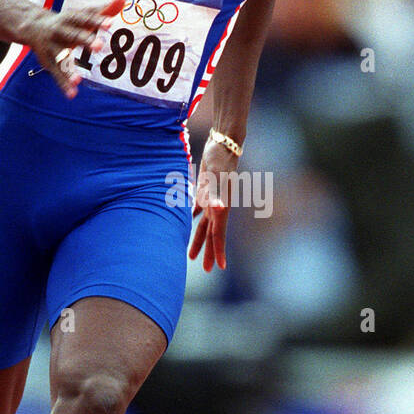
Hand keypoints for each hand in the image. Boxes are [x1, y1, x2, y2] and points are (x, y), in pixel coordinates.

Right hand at [25, 0, 126, 97]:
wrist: (33, 26)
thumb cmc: (68, 21)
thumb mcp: (83, 14)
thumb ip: (104, 10)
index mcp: (71, 18)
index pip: (85, 18)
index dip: (97, 20)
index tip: (111, 22)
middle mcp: (59, 30)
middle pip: (73, 34)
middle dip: (85, 39)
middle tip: (100, 46)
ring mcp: (51, 46)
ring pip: (60, 57)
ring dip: (68, 69)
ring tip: (78, 80)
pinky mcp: (47, 60)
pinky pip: (56, 73)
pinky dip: (63, 83)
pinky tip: (72, 94)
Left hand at [188, 140, 236, 271]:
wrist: (223, 143)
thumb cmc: (219, 160)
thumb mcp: (215, 177)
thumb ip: (215, 194)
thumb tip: (220, 209)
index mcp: (220, 207)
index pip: (219, 235)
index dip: (219, 252)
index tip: (220, 268)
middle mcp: (218, 206)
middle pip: (212, 235)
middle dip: (209, 252)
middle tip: (206, 269)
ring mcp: (212, 198)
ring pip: (205, 225)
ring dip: (200, 239)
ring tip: (192, 255)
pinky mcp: (206, 189)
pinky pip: (199, 209)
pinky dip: (194, 218)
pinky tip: (190, 221)